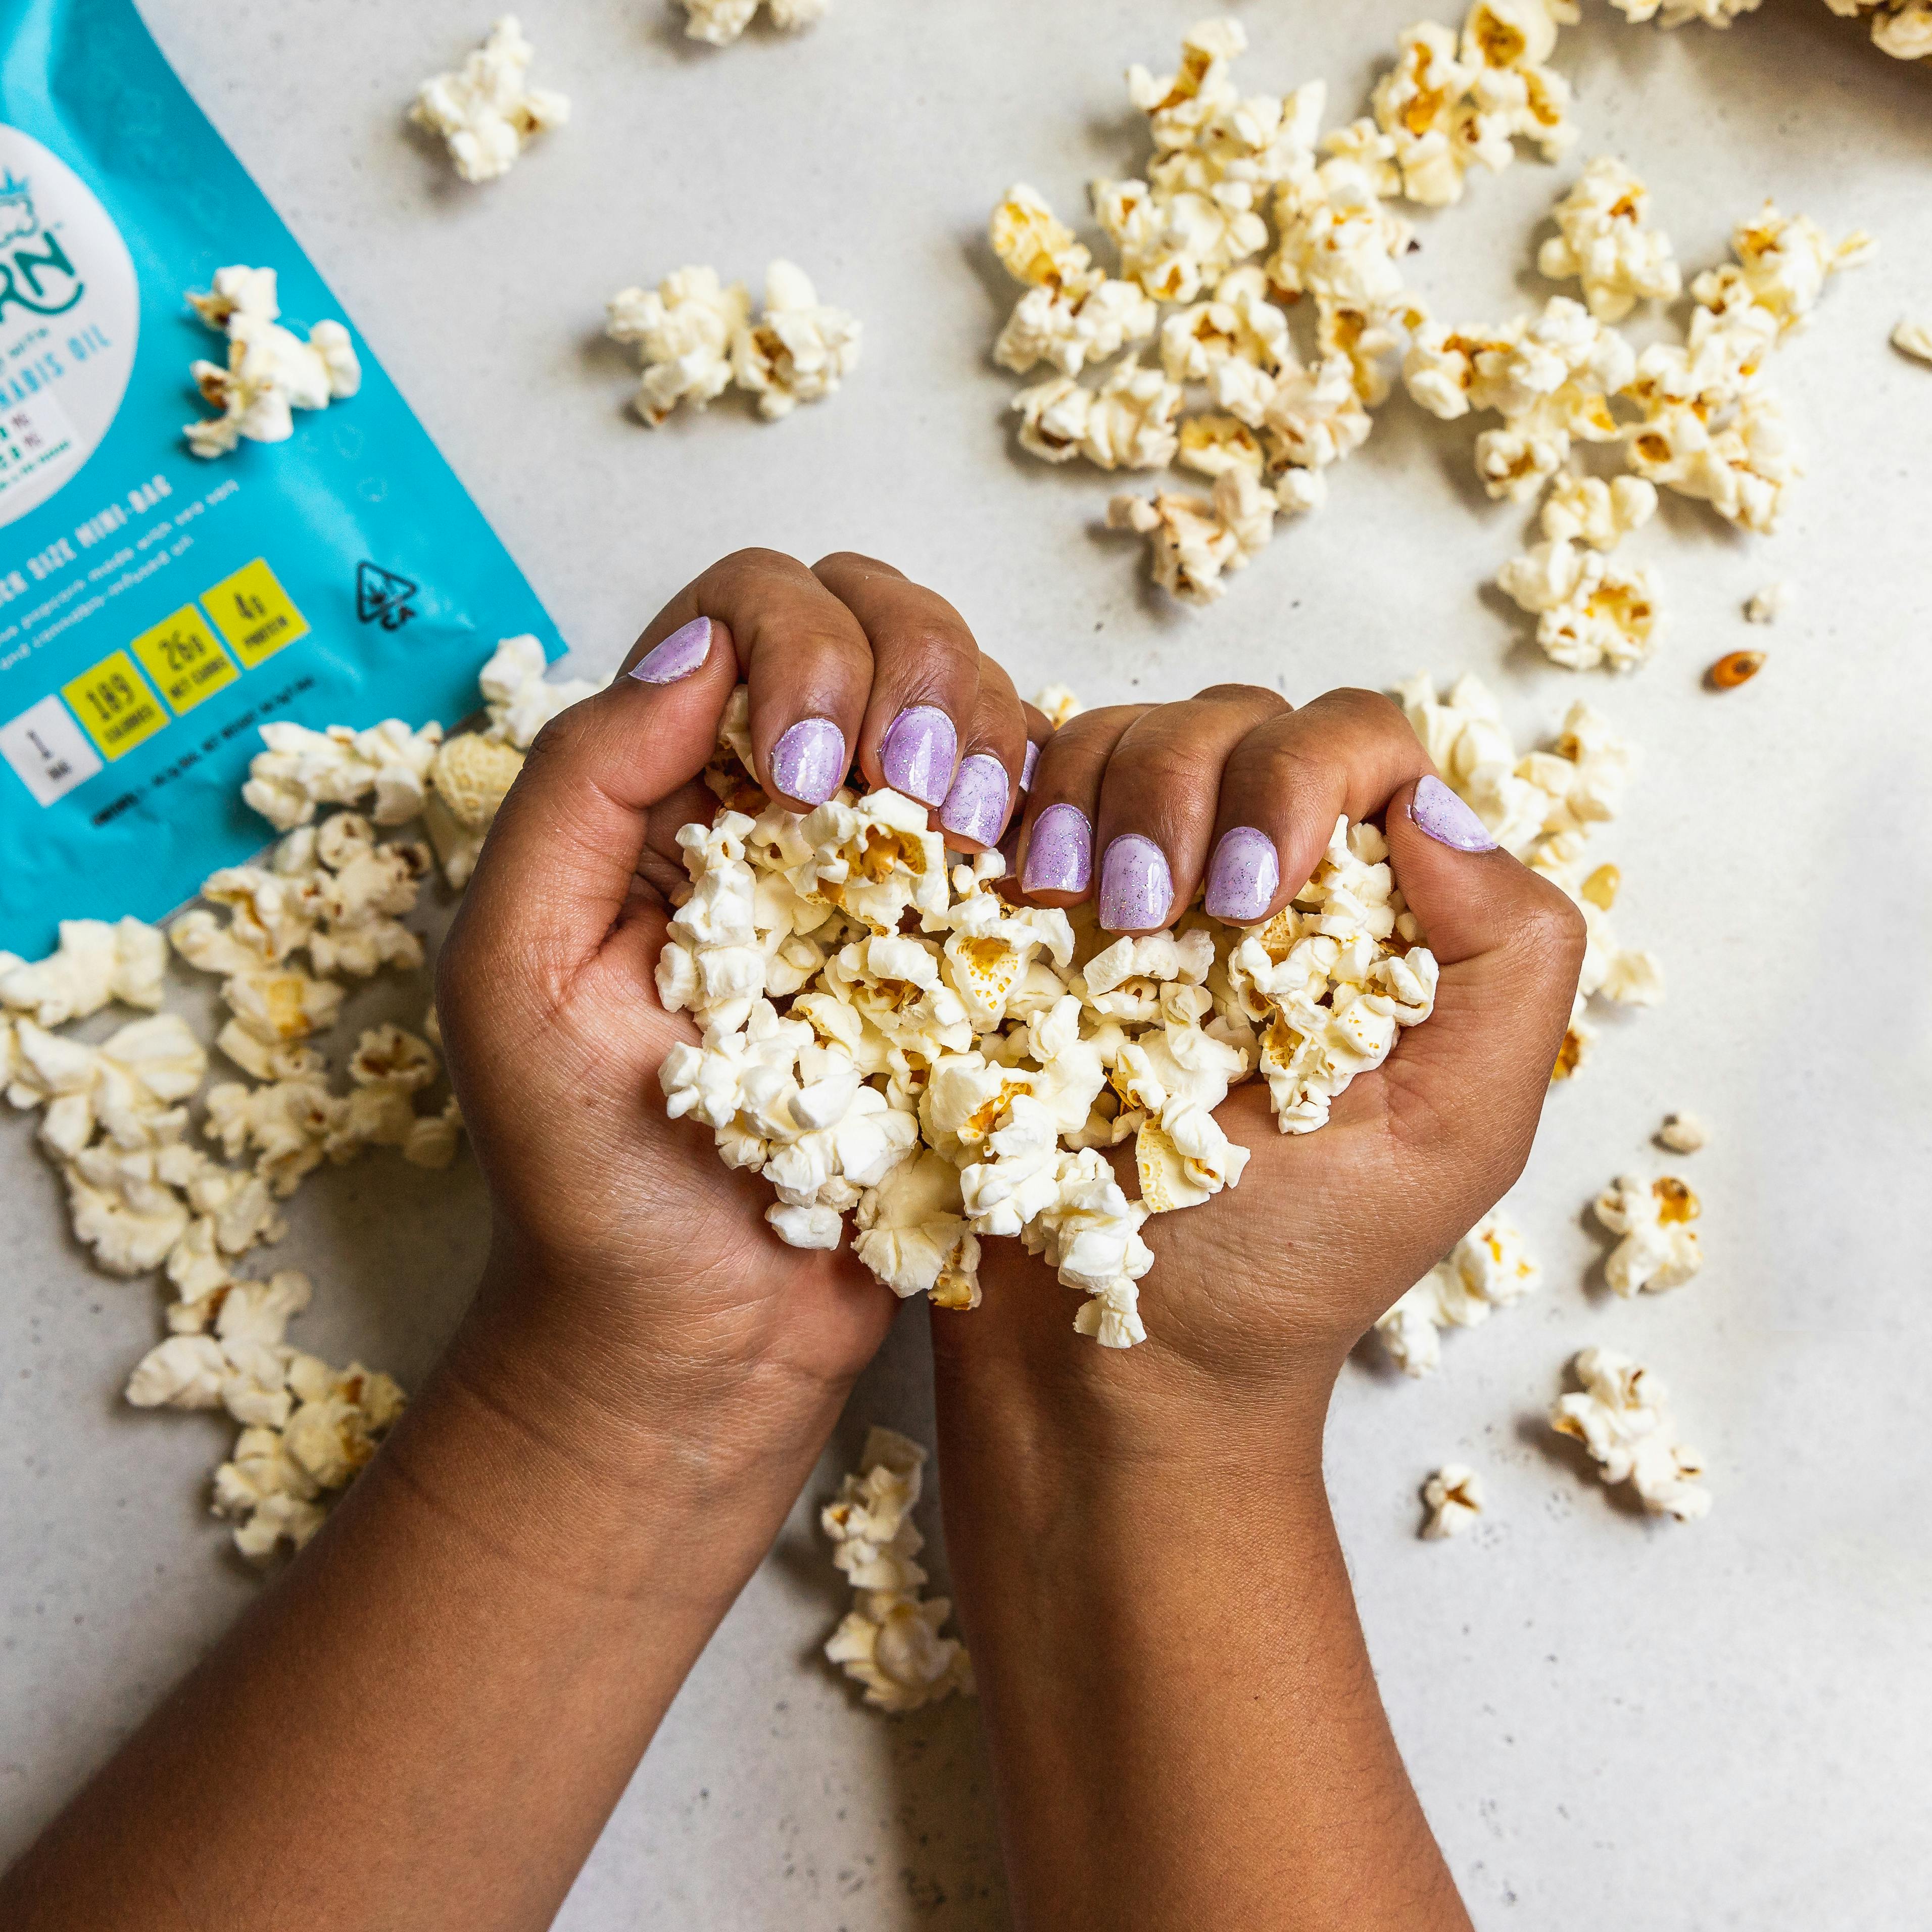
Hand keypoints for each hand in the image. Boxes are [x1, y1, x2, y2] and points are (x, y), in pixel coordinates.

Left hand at [436, 549, 1035, 1470]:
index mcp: (669, 790)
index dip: (803, 644)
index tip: (817, 775)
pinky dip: (1052, 811)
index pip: (747, 613)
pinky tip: (1034, 876)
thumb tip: (705, 652)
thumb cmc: (592, 1174)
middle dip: (915, 667)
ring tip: (973, 843)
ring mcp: (891, 865)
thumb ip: (580, 787)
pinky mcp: (976, 940)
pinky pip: (1039, 817)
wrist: (706, 1333)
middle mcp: (784, 803)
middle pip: (876, 617)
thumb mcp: (516, 970)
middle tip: (916, 797)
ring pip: (974, 698)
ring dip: (990, 733)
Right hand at [937, 682, 1585, 1435]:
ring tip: (1086, 919)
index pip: (1361, 747)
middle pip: (1236, 719)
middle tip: (1153, 918)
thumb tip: (1433, 806)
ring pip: (1123, 734)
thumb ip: (1504, 959)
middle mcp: (1256, 881)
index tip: (1252, 898)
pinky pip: (1019, 790)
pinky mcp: (1025, 912)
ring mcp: (1133, 887)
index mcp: (1371, 916)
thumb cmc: (1281, 1270)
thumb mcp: (1454, 1134)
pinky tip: (1023, 890)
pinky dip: (1018, 808)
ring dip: (1099, 801)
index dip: (1305, 780)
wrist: (1108, 1364)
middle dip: (1189, 789)